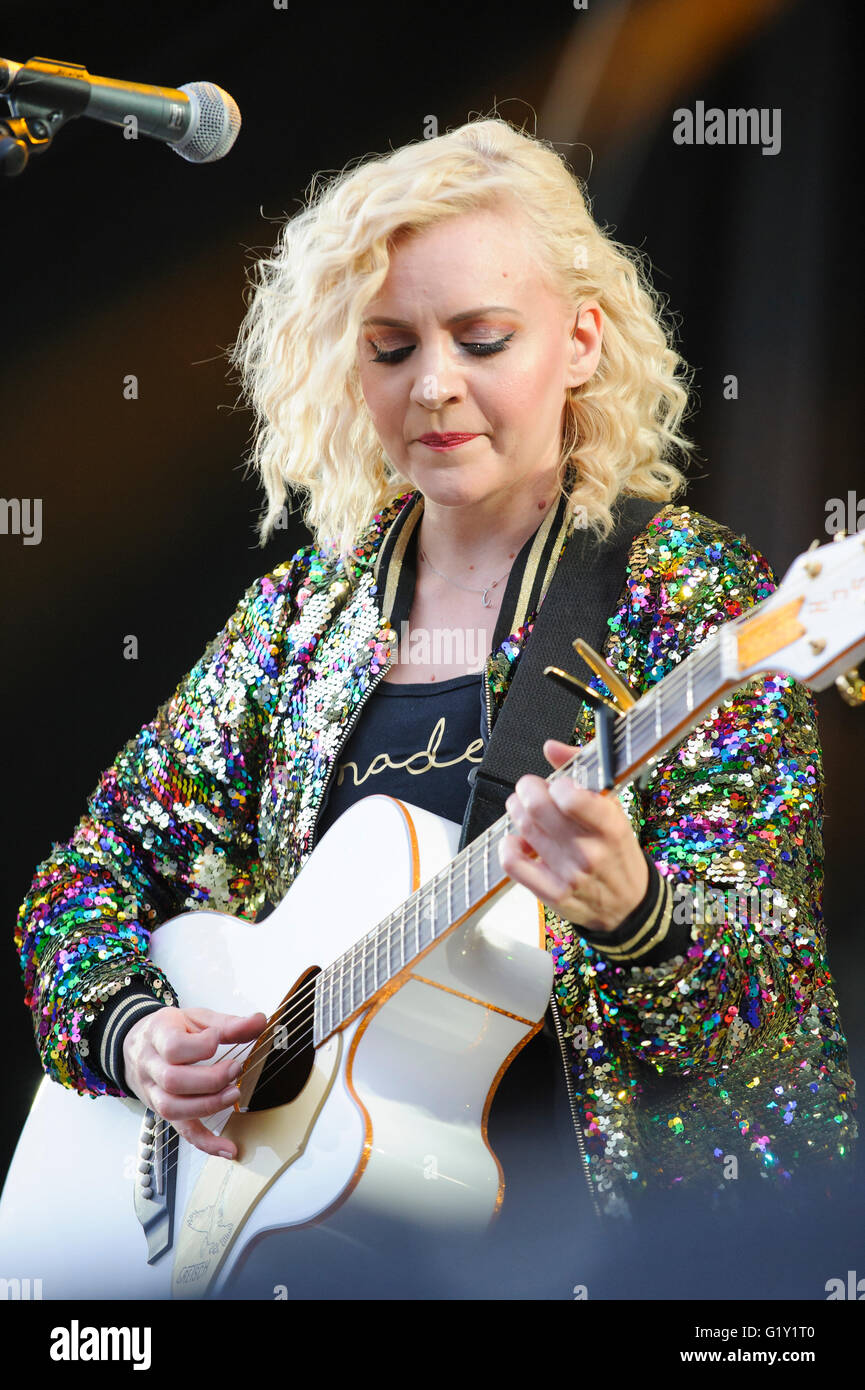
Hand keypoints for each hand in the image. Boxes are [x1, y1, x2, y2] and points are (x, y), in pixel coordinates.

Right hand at [122, 1006, 266, 1158]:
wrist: (136, 1044)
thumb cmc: (169, 1030)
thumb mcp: (195, 1018)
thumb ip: (227, 1023)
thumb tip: (259, 1022)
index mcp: (157, 1035)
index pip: (173, 1047)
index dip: (201, 1045)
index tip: (219, 1038)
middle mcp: (150, 1066)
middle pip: (173, 1080)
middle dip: (210, 1080)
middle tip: (235, 1069)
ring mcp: (154, 1092)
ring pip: (172, 1108)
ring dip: (208, 1105)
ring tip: (234, 1094)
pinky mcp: (164, 1111)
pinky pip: (181, 1130)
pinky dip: (206, 1142)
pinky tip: (227, 1148)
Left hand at [499, 738, 648, 933]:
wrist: (628, 903)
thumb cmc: (616, 850)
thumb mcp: (612, 809)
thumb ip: (582, 771)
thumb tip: (550, 747)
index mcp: (610, 826)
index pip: (570, 797)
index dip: (555, 783)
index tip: (557, 784)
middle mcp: (590, 852)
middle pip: (537, 808)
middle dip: (527, 789)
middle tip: (530, 789)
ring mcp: (570, 876)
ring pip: (523, 829)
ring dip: (517, 811)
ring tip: (524, 810)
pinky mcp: (552, 894)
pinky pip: (512, 862)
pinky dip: (508, 845)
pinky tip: (518, 841)